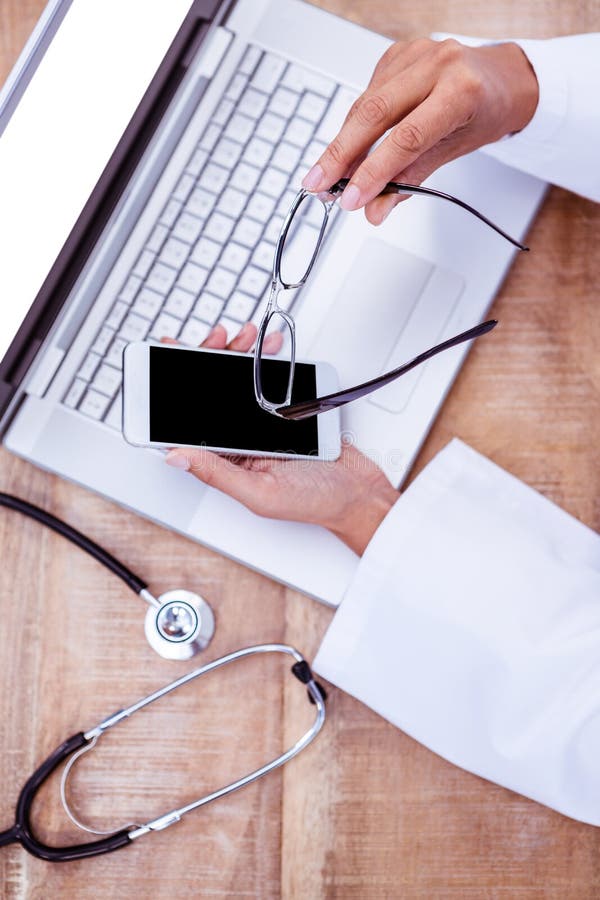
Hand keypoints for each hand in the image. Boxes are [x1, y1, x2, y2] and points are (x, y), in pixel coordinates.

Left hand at [164, 323, 399, 554]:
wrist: (361, 495)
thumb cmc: (314, 503)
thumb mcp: (259, 492)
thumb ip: (216, 473)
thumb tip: (174, 455)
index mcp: (224, 461)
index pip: (190, 420)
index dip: (179, 387)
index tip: (173, 357)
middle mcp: (238, 442)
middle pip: (212, 394)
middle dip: (211, 360)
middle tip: (218, 338)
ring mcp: (262, 426)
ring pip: (239, 384)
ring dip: (239, 356)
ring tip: (243, 337)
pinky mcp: (286, 416)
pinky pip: (269, 385)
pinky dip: (268, 363)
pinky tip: (268, 349)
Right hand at [302, 38, 538, 223]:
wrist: (501, 77)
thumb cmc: (485, 114)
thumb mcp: (454, 152)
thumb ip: (412, 180)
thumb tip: (375, 209)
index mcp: (461, 91)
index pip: (406, 138)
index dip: (373, 172)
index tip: (351, 199)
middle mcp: (437, 64)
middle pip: (374, 114)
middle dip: (340, 156)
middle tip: (319, 188)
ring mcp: (414, 54)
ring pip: (364, 104)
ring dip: (341, 146)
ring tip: (326, 178)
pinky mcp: (398, 54)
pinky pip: (367, 94)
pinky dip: (355, 125)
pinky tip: (351, 146)